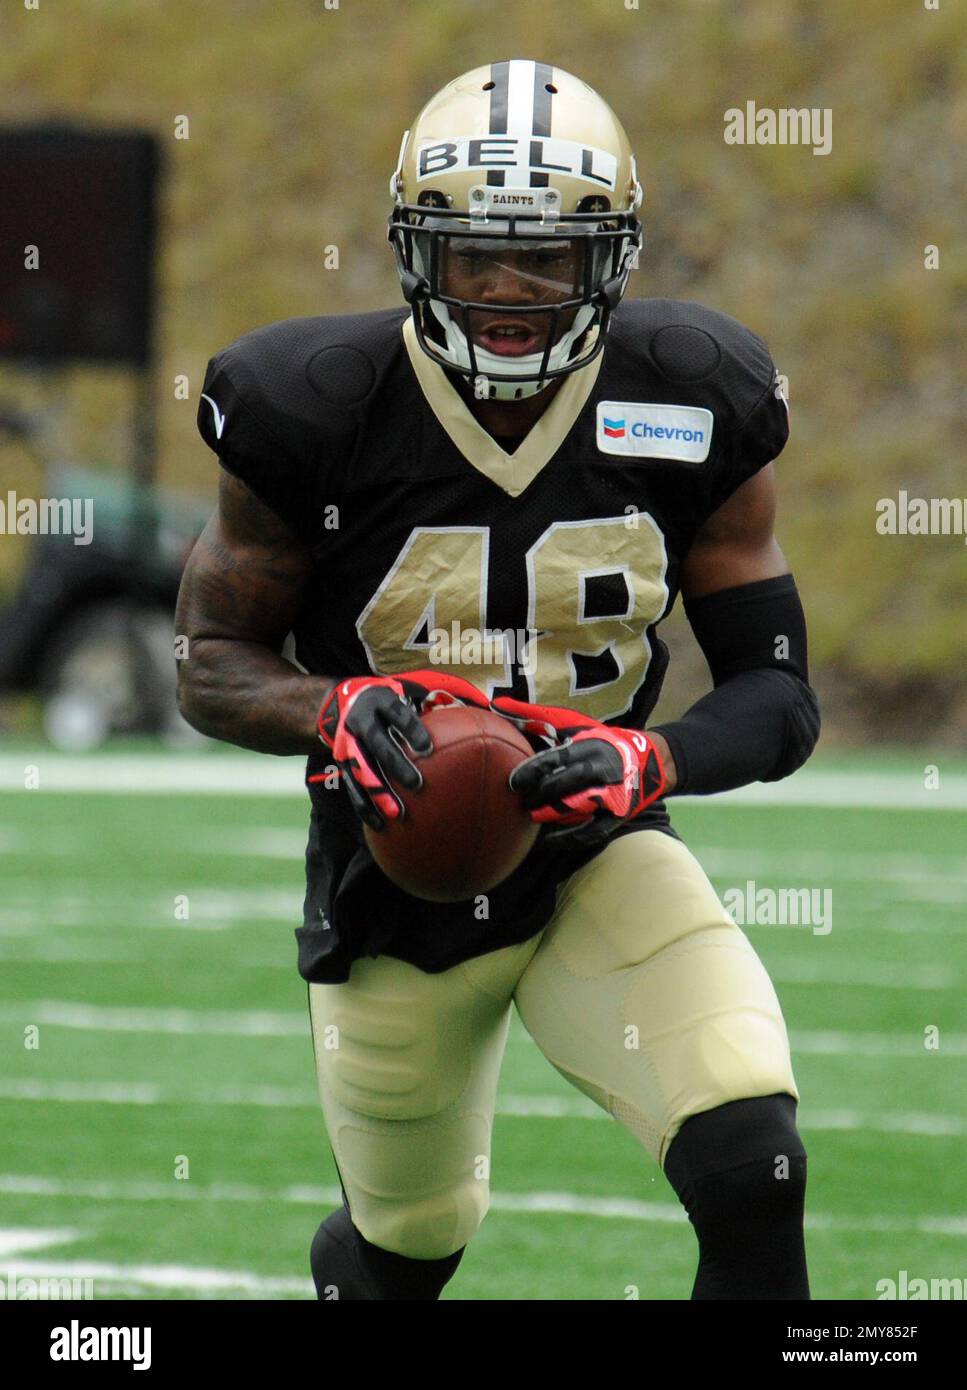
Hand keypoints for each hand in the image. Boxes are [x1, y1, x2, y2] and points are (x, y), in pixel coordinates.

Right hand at [316, 670, 488, 827]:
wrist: (345, 702)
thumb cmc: (392, 703)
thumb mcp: (409, 692)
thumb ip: (439, 703)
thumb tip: (486, 710)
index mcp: (381, 702)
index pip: (397, 714)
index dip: (411, 730)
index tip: (428, 748)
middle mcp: (362, 722)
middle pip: (378, 744)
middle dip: (396, 765)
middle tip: (417, 784)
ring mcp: (349, 744)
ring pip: (362, 771)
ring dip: (379, 793)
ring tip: (398, 815)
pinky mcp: (343, 763)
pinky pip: (352, 788)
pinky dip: (365, 807)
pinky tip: (381, 824)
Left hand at [494, 695, 666, 829]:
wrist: (650, 762)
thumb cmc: (602, 741)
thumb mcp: (576, 724)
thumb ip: (538, 716)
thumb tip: (498, 704)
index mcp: (589, 746)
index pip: (557, 759)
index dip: (532, 771)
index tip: (512, 781)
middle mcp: (601, 770)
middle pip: (564, 786)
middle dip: (538, 796)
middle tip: (519, 804)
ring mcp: (611, 795)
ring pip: (575, 809)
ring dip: (550, 816)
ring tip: (530, 819)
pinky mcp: (616, 816)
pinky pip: (589, 831)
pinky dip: (567, 837)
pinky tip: (547, 840)